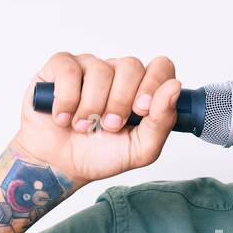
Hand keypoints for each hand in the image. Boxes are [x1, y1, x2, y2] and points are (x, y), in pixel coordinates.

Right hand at [12, 52, 181, 186]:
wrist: (58, 166)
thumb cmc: (99, 155)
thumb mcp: (140, 149)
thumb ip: (162, 121)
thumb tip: (174, 87)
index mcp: (140, 90)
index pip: (161, 67)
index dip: (153, 84)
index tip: (140, 110)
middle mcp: (117, 74)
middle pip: (131, 66)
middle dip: (120, 102)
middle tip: (109, 126)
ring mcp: (89, 67)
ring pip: (101, 70)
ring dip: (91, 107)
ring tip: (83, 127)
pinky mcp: (61, 67)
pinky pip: (70, 70)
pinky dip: (67, 99)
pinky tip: (63, 117)